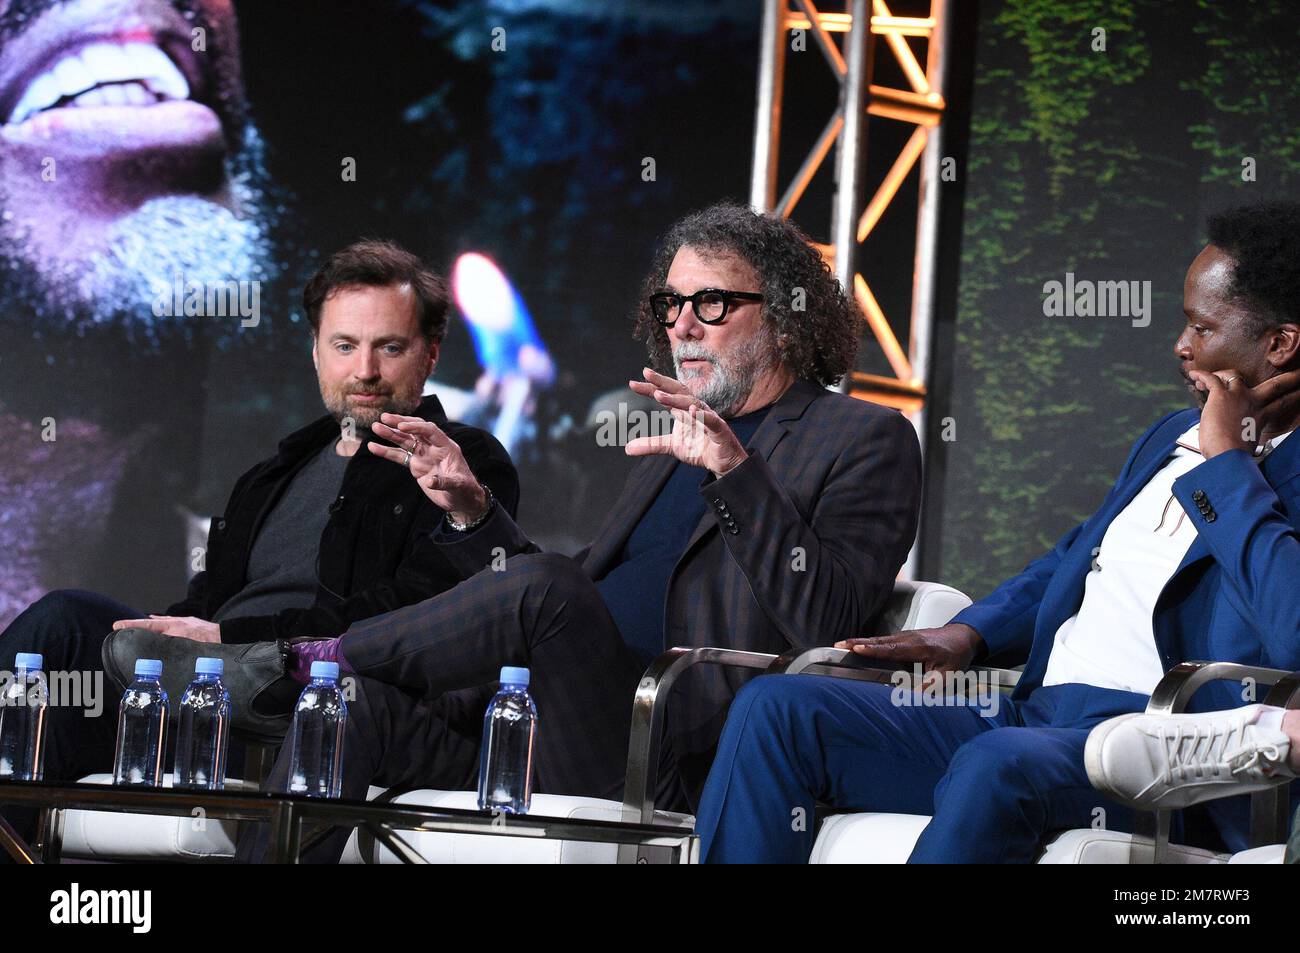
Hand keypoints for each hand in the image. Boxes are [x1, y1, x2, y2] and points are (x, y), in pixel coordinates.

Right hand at [112, 615, 220, 642]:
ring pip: (163, 622)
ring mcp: (184, 622)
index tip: (117, 625)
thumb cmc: (212, 643)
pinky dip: (163, 626)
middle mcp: (178, 622)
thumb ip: (173, 645)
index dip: (132, 625)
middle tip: (121, 627)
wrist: (228, 636)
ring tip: (136, 629)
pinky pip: (172, 624)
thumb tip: (159, 649)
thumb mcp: (190, 646)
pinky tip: (160, 631)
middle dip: (137, 624)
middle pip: (153, 622)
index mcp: (176, 626)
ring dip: (150, 625)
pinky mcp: (190, 625)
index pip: (149, 624)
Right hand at [369, 413, 486, 522]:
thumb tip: (429, 481)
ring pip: (405, 441)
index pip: (430, 430)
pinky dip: (386, 451)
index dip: (416, 427)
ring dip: (390, 434)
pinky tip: (373, 446)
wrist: (461, 500)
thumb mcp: (458, 486)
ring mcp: (423, 455)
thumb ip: (444, 482)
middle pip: (415, 430)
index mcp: (446, 446)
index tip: (402, 426)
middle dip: (400, 423)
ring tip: (375, 427)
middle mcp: (433, 447)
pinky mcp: (416, 465)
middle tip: (384, 417)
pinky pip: (399, 456)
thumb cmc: (464, 490)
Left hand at [625, 368, 748, 475]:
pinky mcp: (720, 429)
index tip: (633, 383)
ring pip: (692, 403)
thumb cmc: (700, 449)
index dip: (651, 388)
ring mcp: (709, 417)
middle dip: (662, 382)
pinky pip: (711, 420)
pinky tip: (692, 410)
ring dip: (676, 399)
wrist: (724, 463)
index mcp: (683, 410)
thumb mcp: (672, 447)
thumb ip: (652, 445)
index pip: (666, 395)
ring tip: (659, 395)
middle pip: (679, 391)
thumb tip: (627, 448)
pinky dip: (702, 415)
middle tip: (646, 374)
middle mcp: (696, 409)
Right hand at [834, 623, 983, 674]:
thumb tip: (913, 693)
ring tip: (843, 644)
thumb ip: (932, 683)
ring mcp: (905, 636)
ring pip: (880, 639)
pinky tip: (859, 645)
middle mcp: (909, 638)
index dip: (874, 649)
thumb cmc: (956, 655)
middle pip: (880, 641)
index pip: (892, 649)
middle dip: (858, 642)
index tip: (857, 648)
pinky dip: (870, 642)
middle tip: (839, 644)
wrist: (963, 636)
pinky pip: (884, 640)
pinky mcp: (904, 637)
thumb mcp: (949, 673)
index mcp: (918, 647)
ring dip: (861, 641)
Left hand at [1189, 369, 1299, 457]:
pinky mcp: (1221, 395)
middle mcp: (1254, 404)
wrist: (1227, 455)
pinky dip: (1201, 375)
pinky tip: (1193, 375)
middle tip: (1299, 374)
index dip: (1292, 397)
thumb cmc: (1233, 456)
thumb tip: (1237, 441)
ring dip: (1223, 373)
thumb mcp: (1247, 445)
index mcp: (1262, 417)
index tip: (1299, 393)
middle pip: (1275, 385)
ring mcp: (1238, 396)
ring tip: (1215, 375)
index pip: (1280, 404)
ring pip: (1235, 374)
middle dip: (1290, 378)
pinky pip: (1211, 378)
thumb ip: (1245, 436)